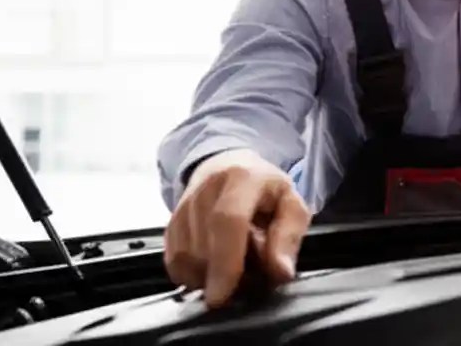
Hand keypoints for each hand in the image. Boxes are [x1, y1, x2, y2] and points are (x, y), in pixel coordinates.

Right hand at [163, 148, 310, 307]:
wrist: (228, 165)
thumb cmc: (264, 189)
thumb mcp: (291, 205)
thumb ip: (289, 237)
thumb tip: (280, 272)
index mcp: (243, 178)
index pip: (227, 221)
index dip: (225, 262)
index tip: (223, 294)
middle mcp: (207, 187)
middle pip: (203, 245)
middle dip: (221, 274)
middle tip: (245, 277)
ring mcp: (183, 203)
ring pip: (185, 256)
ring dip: (208, 274)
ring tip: (232, 264)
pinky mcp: (169, 221)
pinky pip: (173, 260)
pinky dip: (192, 273)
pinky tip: (212, 266)